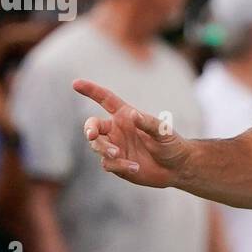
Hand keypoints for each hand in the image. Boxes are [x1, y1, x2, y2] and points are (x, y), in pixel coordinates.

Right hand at [74, 79, 189, 187]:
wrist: (175, 168)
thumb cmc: (171, 144)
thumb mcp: (163, 132)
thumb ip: (148, 123)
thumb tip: (132, 115)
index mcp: (125, 116)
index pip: (105, 100)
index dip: (91, 91)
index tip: (76, 83)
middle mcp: (116, 130)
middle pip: (93, 126)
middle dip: (89, 129)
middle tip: (93, 135)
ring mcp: (115, 147)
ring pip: (97, 146)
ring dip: (105, 149)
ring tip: (117, 154)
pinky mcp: (116, 164)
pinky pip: (108, 164)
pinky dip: (118, 165)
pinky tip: (135, 168)